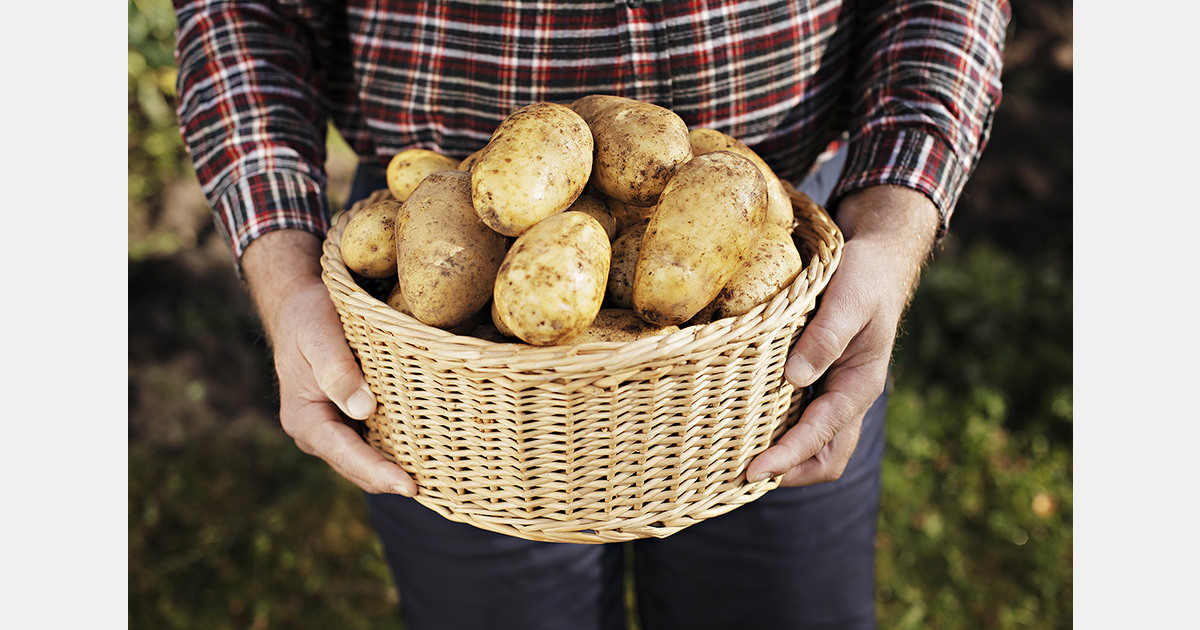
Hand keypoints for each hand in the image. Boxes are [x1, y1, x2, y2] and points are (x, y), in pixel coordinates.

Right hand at [242, 229, 416, 495]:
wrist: (302, 309)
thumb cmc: (309, 318)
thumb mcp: (318, 335)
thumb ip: (336, 369)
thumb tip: (362, 409)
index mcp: (306, 420)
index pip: (344, 453)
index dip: (377, 472)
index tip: (408, 486)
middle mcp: (319, 433)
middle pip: (358, 467)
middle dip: (391, 482)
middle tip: (435, 491)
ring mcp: (336, 429)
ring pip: (369, 460)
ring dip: (397, 471)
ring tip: (439, 484)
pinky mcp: (352, 419)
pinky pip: (376, 442)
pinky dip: (398, 451)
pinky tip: (428, 456)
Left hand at [746, 185, 937, 486]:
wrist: (877, 261)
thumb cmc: (865, 277)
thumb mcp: (848, 299)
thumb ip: (825, 338)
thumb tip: (794, 378)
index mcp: (859, 384)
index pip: (821, 435)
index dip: (786, 456)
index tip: (751, 471)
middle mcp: (848, 397)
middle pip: (825, 458)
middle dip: (788, 473)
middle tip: (738, 477)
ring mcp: (834, 393)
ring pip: (815, 446)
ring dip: (783, 459)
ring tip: (735, 462)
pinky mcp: (819, 382)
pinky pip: (801, 420)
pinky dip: (778, 432)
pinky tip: (745, 425)